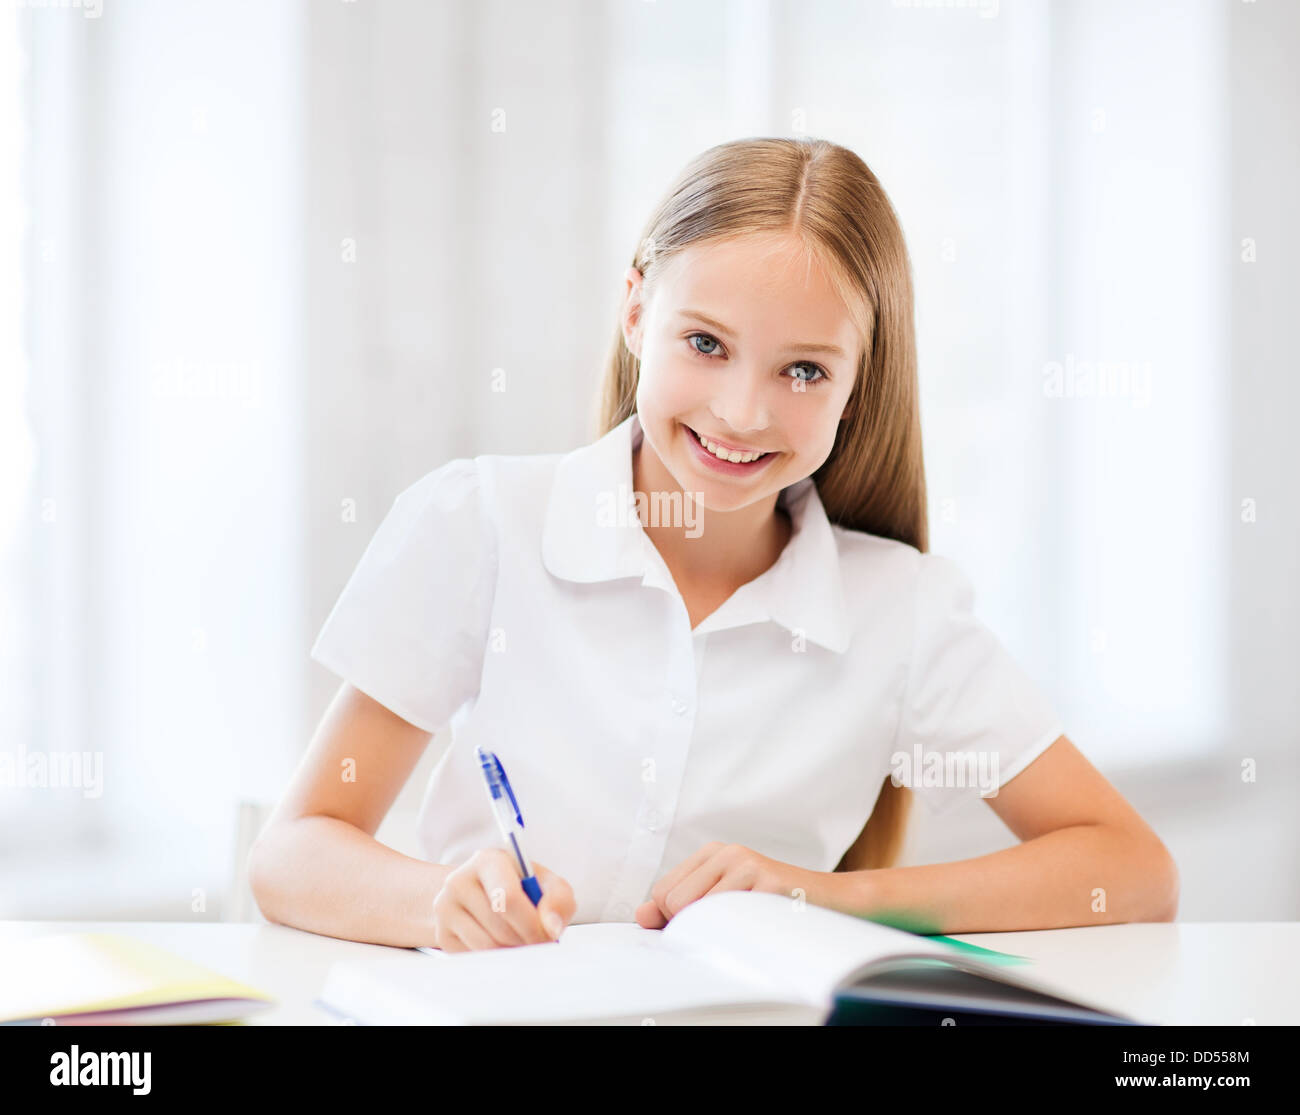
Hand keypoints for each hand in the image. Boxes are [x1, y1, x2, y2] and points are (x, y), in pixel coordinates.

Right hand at [429, 850, 575, 951]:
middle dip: (526, 940)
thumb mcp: (544, 882)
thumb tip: (551, 928)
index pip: (508, 897)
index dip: (532, 923)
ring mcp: (445, 908)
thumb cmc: (518, 886)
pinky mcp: (441, 933)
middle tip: (538, 941)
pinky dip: (495, 956)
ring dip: (512, 951)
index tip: (548, 934)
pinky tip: (501, 942)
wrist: (479, 892)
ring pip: (487, 946)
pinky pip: (474, 957)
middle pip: (500, 927)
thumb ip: (559, 899)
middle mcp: (459, 880)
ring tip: (521, 940)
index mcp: (487, 860)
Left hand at [634, 842, 820, 928]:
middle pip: (672, 902)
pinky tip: (758, 926)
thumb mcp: (725, 901)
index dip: (674, 920)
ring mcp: (748, 865)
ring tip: (744, 926)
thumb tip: (641, 915)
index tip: (704, 925)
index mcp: (712, 855)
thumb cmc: (775, 905)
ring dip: (716, 930)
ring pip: (695, 910)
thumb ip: (681, 907)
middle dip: (692, 925)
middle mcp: (727, 854)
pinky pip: (728, 918)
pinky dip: (736, 933)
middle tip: (729, 927)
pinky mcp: (768, 882)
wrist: (834, 901)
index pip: (662, 893)